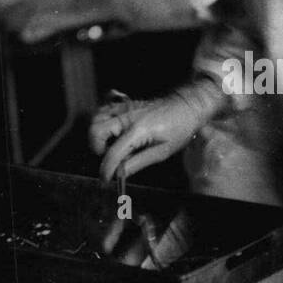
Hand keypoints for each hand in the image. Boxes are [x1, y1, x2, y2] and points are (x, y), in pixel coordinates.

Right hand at [88, 79, 226, 180]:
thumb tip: (119, 174)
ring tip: (111, 145)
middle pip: (95, 131)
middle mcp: (126, 116)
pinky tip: (112, 132)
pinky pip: (103, 111)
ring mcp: (124, 107)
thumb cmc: (179, 128)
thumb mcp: (162, 152)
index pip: (113, 153)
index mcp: (138, 130)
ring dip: (98, 134)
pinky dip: (102, 122)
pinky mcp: (124, 104)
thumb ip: (138, 163)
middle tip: (110, 158)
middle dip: (97, 149)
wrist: (187, 106)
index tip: (106, 179)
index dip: (106, 169)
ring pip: (96, 118)